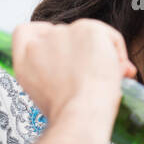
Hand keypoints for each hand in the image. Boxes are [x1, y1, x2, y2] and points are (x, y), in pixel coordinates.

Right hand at [12, 20, 134, 120]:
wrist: (80, 114)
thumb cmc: (68, 113)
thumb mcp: (46, 94)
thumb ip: (53, 73)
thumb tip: (81, 67)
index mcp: (25, 59)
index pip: (26, 32)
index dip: (45, 37)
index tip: (61, 50)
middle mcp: (39, 43)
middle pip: (64, 35)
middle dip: (81, 52)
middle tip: (92, 76)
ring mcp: (62, 33)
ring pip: (88, 36)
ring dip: (100, 53)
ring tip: (105, 79)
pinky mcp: (86, 29)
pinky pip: (110, 37)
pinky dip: (117, 51)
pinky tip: (118, 71)